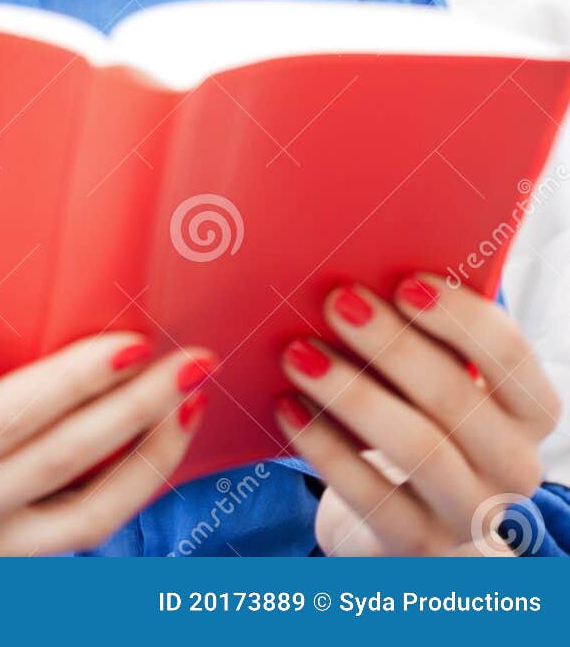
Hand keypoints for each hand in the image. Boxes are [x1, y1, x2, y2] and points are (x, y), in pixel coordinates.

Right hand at [0, 277, 211, 555]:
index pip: (16, 421)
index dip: (82, 382)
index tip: (137, 345)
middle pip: (68, 467)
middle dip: (142, 414)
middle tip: (198, 364)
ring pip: (82, 526)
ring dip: (145, 469)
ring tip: (187, 416)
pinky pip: (59, 545)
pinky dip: (111, 506)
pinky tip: (133, 467)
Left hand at [271, 274, 561, 556]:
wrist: (405, 515)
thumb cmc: (420, 417)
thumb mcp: (435, 377)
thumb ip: (421, 333)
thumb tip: (359, 269)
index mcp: (529, 408)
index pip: (509, 354)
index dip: (459, 315)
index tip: (403, 280)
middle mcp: (514, 465)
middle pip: (454, 396)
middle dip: (391, 344)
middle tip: (334, 300)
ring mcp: (469, 512)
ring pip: (417, 448)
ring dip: (352, 393)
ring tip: (297, 354)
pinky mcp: (419, 546)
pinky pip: (371, 495)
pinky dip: (325, 447)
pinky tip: (288, 407)